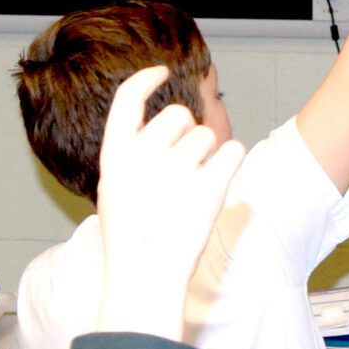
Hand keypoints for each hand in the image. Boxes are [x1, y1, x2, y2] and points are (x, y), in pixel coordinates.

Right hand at [94, 65, 246, 339]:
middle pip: (179, 115)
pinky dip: (232, 162)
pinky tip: (219, 182)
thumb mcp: (114, 189)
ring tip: (193, 189)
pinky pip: (234, 150)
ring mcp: (177, 168)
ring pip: (209, 135)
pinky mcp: (210, 185)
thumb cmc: (130, 239)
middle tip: (182, 168)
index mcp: (116, 153)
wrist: (145, 277)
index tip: (162, 71)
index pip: (128, 97)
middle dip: (187, 133)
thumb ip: (132, 155)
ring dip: (208, 155)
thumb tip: (164, 127)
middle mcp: (145, 153)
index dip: (146, 79)